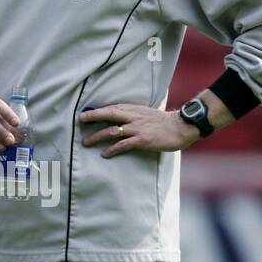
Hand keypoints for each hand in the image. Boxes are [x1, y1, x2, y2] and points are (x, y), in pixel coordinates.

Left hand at [79, 103, 200, 154]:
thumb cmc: (165, 122)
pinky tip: (104, 154)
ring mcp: (138, 128)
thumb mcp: (147, 114)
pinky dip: (113, 149)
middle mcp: (134, 117)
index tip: (86, 112)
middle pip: (109, 114)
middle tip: (80, 120)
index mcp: (135, 109)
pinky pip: (124, 144)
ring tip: (86, 142)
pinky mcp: (143, 139)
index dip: (99, 110)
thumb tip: (122, 120)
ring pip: (113, 131)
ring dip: (98, 136)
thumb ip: (134, 115)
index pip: (113, 108)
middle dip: (93, 116)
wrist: (181, 127)